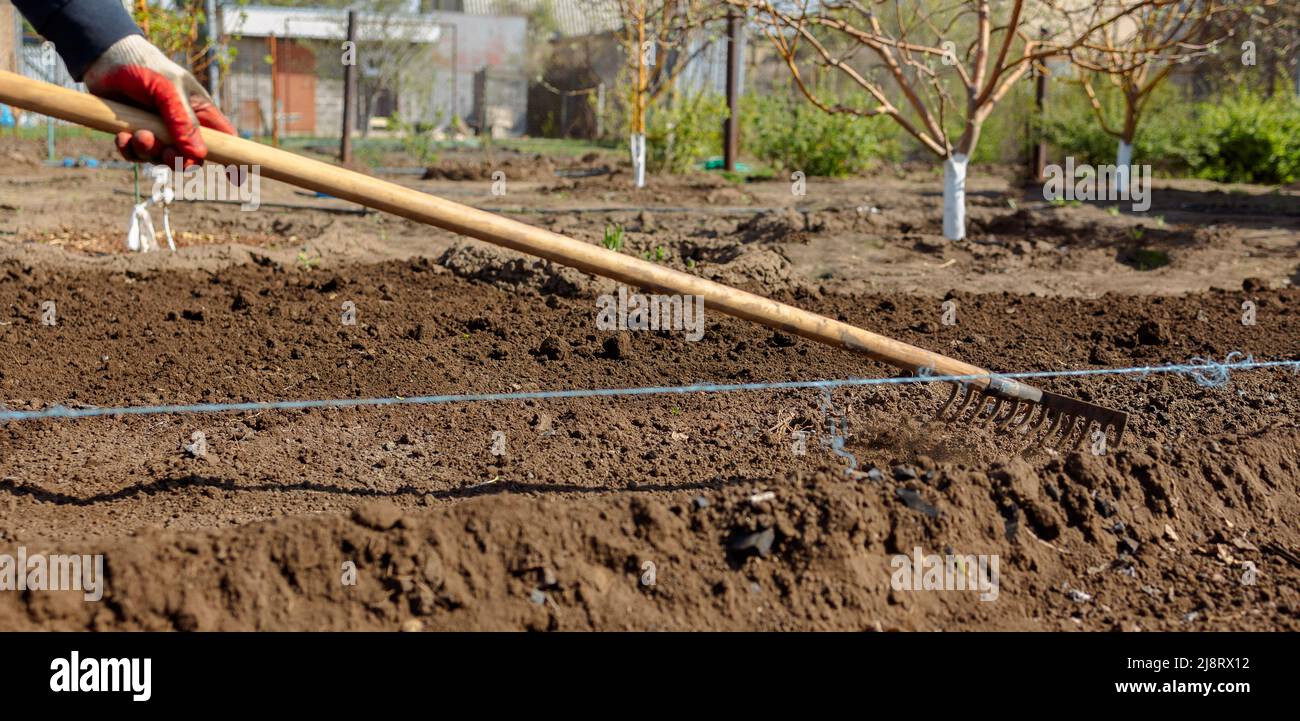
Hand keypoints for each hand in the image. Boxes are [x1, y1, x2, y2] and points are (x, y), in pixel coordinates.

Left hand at [83, 35, 234, 167]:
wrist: (105, 58)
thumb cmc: (146, 67)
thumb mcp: (169, 90)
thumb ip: (184, 122)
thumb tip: (198, 155)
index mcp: (200, 112)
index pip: (223, 139)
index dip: (231, 159)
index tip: (237, 179)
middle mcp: (181, 126)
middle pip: (190, 157)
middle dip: (177, 160)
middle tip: (166, 153)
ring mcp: (158, 132)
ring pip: (160, 158)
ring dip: (149, 152)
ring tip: (138, 135)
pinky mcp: (134, 134)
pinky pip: (136, 155)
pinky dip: (129, 150)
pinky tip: (122, 136)